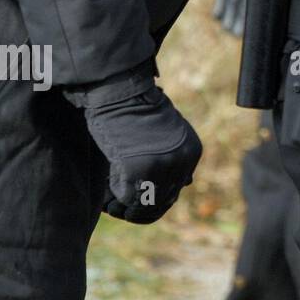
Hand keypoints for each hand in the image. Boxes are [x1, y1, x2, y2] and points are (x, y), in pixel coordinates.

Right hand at [63, 65, 202, 223]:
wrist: (122, 92)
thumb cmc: (137, 110)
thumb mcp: (167, 134)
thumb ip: (174, 158)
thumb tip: (188, 184)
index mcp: (192, 151)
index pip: (175, 191)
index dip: (151, 200)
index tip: (132, 199)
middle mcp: (183, 161)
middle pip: (161, 202)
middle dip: (137, 207)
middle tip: (116, 206)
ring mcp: (162, 166)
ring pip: (143, 205)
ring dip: (124, 207)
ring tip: (110, 202)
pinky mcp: (139, 170)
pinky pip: (125, 197)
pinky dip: (113, 196)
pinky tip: (106, 187)